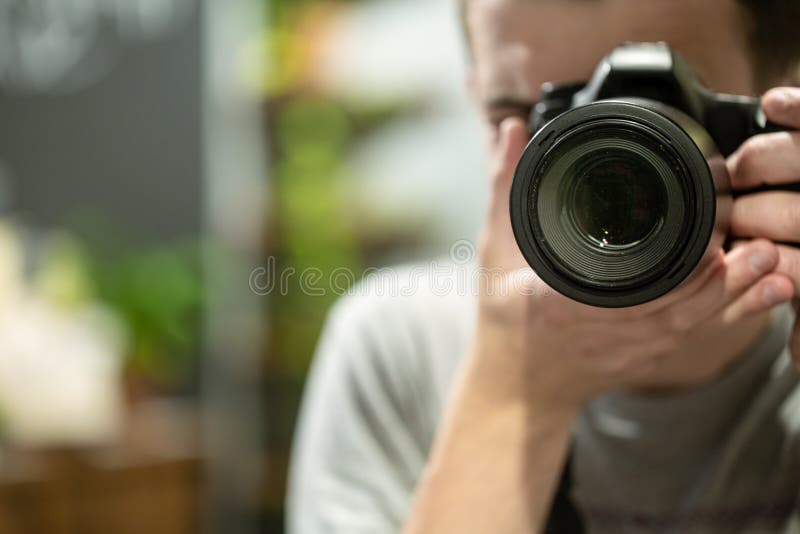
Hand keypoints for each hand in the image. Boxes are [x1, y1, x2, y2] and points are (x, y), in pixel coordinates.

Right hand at [469, 117, 792, 412]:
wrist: (515, 385)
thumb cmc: (503, 319)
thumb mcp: (494, 249)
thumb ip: (504, 186)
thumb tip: (513, 129)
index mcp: (558, 304)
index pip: (617, 295)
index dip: (668, 279)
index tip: (707, 249)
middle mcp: (599, 333)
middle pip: (670, 312)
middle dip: (720, 283)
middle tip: (760, 248)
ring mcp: (626, 352)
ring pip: (690, 328)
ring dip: (735, 299)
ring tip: (772, 267)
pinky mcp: (644, 360)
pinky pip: (693, 339)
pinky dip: (730, 317)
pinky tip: (763, 295)